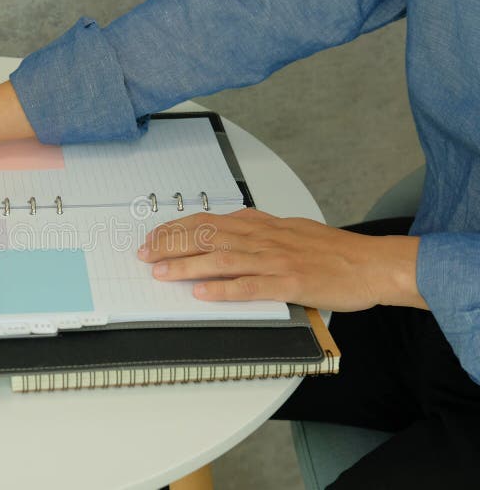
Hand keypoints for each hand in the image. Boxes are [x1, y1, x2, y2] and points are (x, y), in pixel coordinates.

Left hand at [137, 208, 427, 311]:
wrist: (371, 262)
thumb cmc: (331, 249)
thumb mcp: (288, 229)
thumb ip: (257, 228)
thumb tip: (227, 228)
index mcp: (261, 225)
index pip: (208, 221)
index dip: (177, 228)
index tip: (154, 236)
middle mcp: (263, 238)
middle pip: (208, 237)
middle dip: (171, 245)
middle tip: (145, 254)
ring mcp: (275, 260)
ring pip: (222, 260)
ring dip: (188, 266)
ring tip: (161, 272)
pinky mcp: (289, 283)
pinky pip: (250, 286)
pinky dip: (224, 289)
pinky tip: (202, 293)